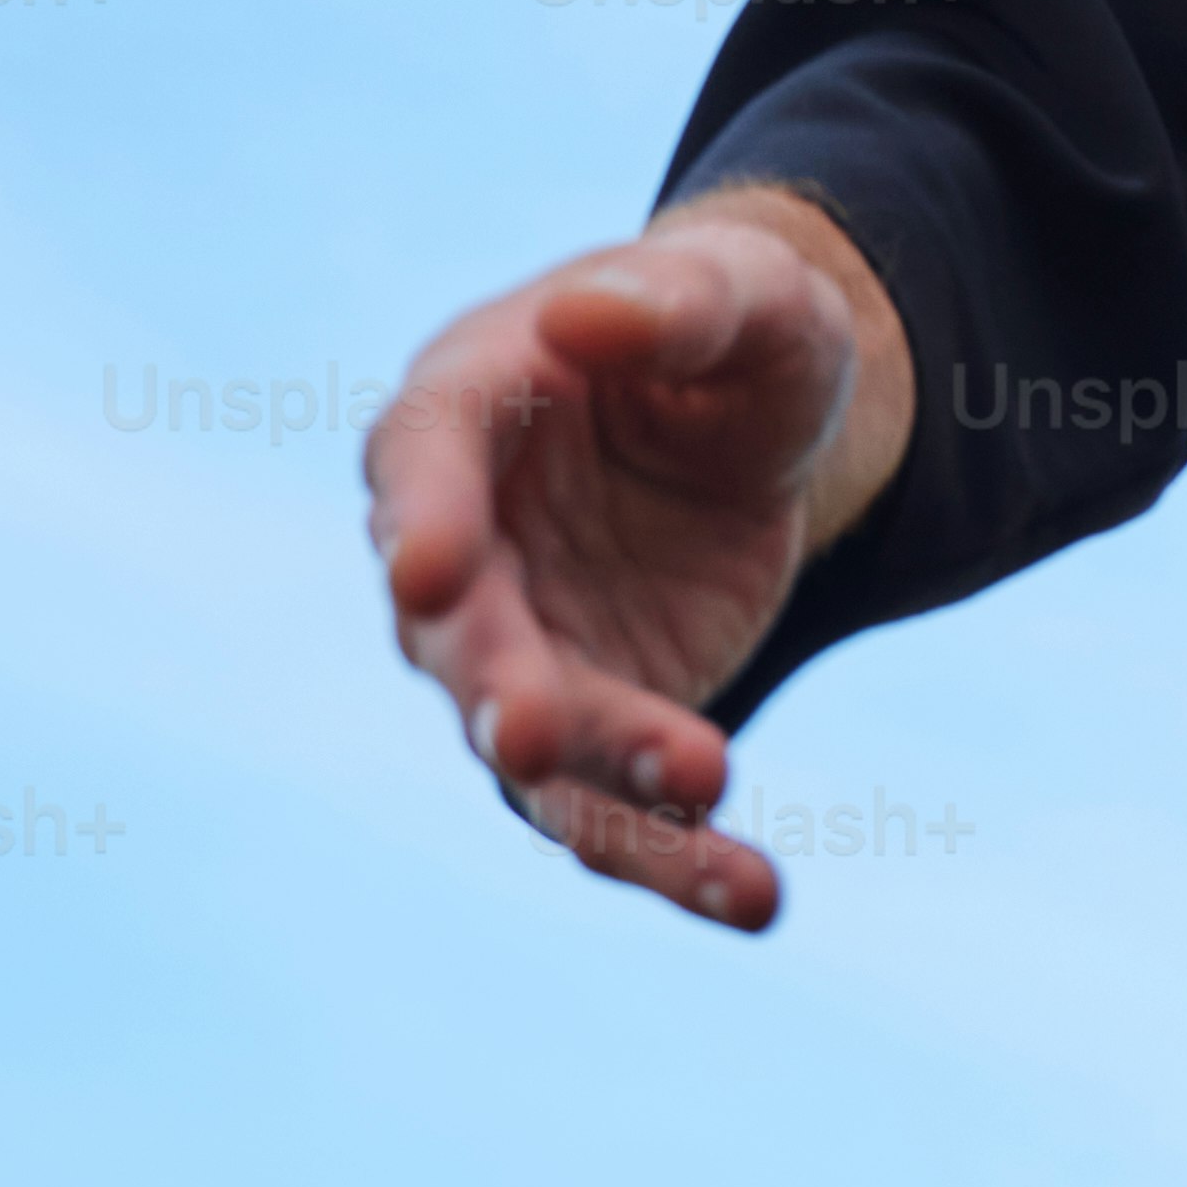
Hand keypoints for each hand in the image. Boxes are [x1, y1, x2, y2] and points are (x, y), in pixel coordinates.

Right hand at [366, 197, 900, 927]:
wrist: (765, 422)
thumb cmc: (732, 328)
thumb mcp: (741, 293)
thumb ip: (669, 302)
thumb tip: (580, 314)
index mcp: (467, 405)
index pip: (421, 462)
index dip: (424, 518)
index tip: (428, 574)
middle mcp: (464, 546)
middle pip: (460, 632)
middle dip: (496, 684)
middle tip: (533, 731)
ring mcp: (517, 652)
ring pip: (536, 745)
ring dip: (609, 781)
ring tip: (704, 781)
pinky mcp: (591, 729)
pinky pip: (617, 810)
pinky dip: (680, 856)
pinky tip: (755, 893)